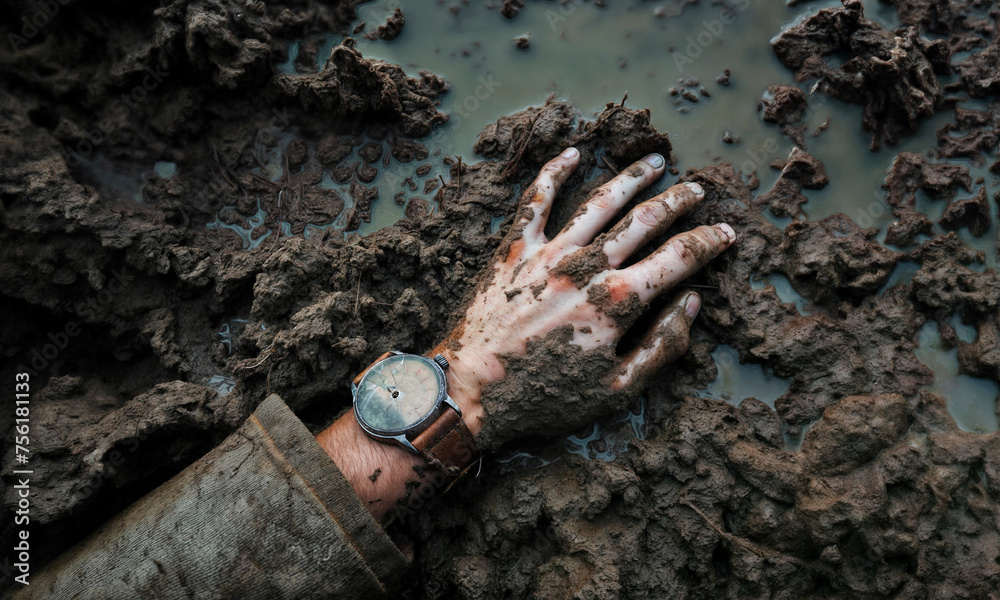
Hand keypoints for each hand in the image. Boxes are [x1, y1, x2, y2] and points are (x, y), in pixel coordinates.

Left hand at [432, 147, 735, 445]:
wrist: (473, 391)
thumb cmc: (548, 398)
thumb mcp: (617, 390)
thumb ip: (662, 346)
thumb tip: (692, 304)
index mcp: (619, 300)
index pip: (678, 259)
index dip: (708, 242)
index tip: (726, 231)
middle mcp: (588, 266)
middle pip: (644, 220)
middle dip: (677, 202)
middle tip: (697, 189)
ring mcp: (549, 254)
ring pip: (599, 202)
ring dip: (631, 178)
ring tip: (655, 161)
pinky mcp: (513, 251)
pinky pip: (535, 201)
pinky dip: (553, 173)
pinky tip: (571, 153)